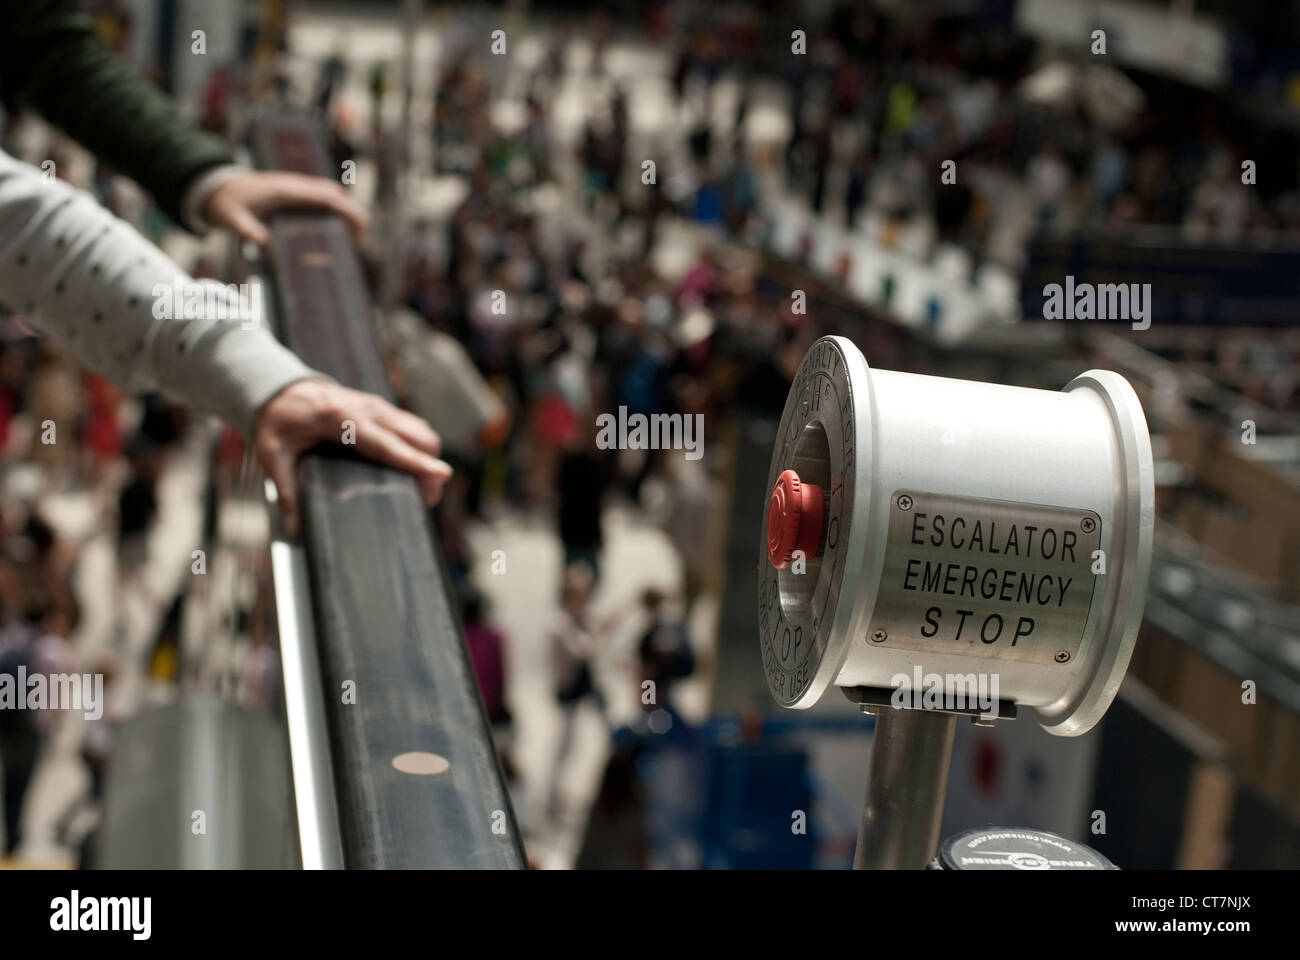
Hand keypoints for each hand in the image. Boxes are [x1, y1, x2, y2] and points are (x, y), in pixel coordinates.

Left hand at [202, 171, 369, 247]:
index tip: (362, 228)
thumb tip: (265, 245)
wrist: (213, 186)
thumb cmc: (225, 203)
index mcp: (285, 190)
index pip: (326, 197)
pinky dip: (333, 212)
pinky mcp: (292, 193)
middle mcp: (294, 185)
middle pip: (334, 196)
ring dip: (344, 213)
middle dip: (352, 215)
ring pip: (329, 196)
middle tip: (361, 242)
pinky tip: (335, 230)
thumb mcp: (232, 219)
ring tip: (353, 240)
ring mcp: (294, 187)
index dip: (347, 211)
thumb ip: (247, 231)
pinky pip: (320, 200)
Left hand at [254, 379, 452, 537]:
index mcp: (342, 420)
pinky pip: (413, 427)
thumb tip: (295, 531)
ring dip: (427, 458)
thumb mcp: (273, 454)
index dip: (416, 462)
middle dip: (429, 468)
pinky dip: (419, 448)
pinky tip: (410, 468)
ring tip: (420, 489)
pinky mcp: (382, 409)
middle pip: (418, 436)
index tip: (442, 475)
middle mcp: (368, 409)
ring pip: (421, 431)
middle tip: (424, 501)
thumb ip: (285, 489)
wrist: (280, 387)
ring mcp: (378, 406)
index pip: (388, 444)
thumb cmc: (277, 420)